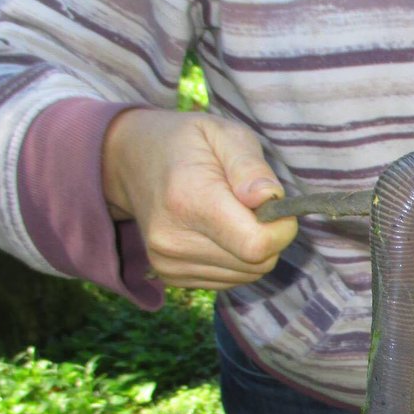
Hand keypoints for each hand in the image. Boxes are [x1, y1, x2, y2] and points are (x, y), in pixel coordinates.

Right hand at [102, 109, 297, 288]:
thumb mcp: (224, 133)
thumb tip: (269, 198)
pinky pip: (230, 280)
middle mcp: (173, 240)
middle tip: (251, 206)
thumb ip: (250, 166)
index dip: (281, 229)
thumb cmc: (187, 143)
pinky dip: (235, 259)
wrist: (131, 160)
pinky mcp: (170, 276)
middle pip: (257, 263)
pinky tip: (218, 232)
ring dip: (253, 249)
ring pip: (247, 275)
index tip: (276, 206)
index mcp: (189, 200)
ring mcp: (169, 263)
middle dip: (269, 236)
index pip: (256, 244)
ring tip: (231, 215)